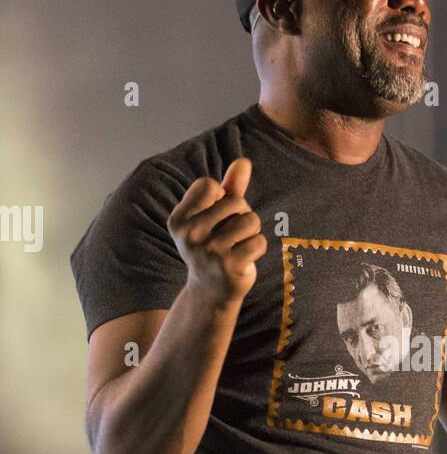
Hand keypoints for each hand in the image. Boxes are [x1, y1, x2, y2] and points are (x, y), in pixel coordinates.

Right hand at [168, 158, 266, 305]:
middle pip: (236, 202)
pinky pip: (259, 241)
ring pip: (251, 220)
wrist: (211, 291)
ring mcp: (210, 251)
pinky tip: (245, 259)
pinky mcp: (230, 266)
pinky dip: (258, 248)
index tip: (214, 216)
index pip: (209, 184)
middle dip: (241, 215)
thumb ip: (229, 187)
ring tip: (238, 246)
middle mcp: (190, 234)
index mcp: (179, 219)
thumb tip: (244, 161)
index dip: (220, 197)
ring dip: (252, 232)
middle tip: (230, 236)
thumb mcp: (216, 215)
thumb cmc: (214, 246)